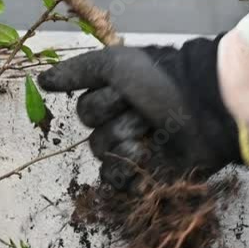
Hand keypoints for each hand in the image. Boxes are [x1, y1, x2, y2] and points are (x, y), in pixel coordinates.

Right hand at [37, 36, 248, 189]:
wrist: (206, 107)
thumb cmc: (163, 81)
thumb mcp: (115, 64)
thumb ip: (76, 72)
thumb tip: (41, 82)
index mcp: (114, 99)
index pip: (84, 112)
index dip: (104, 104)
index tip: (128, 93)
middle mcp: (121, 124)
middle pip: (93, 137)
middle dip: (119, 124)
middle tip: (146, 115)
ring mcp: (135, 152)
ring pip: (106, 159)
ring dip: (128, 145)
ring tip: (154, 136)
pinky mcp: (148, 175)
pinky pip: (117, 183)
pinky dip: (128, 175)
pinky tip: (145, 162)